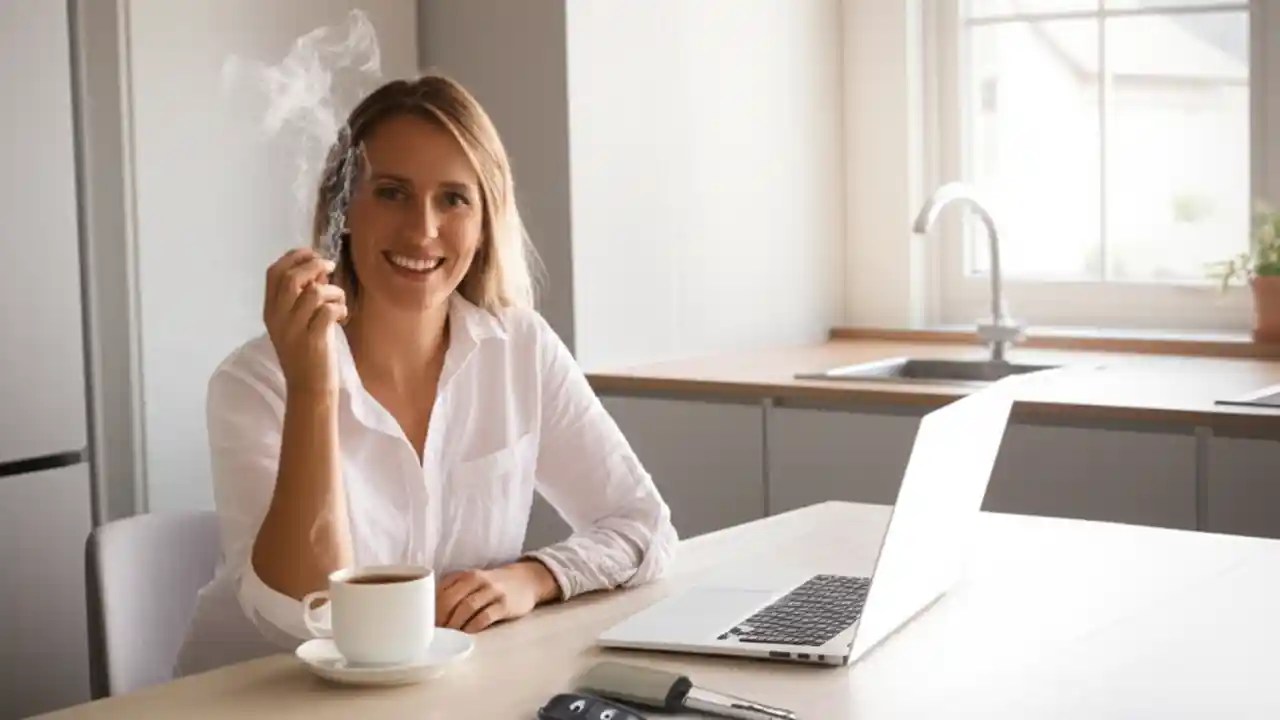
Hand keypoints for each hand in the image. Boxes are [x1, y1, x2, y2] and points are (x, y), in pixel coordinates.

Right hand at [262, 248, 347, 396]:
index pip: (274, 273)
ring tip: (338, 302)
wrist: (309, 389)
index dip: (293, 257)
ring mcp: (294, 329)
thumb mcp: (297, 323)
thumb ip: (303, 297)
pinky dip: (340, 308)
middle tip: (330, 267)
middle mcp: (278, 318)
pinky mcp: (313, 340)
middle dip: (314, 265)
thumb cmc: (307, 354)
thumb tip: (319, 269)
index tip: (312, 253)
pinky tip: (342, 317)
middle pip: (291, 277)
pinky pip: (328, 311)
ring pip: (314, 292)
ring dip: (333, 291)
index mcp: (270, 311)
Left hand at [436, 560, 559, 632]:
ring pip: (467, 607)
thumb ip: (455, 590)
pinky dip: (473, 627)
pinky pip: (485, 616)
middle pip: (452, 599)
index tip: (425, 623)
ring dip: (454, 624)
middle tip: (435, 633)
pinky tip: (467, 634)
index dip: (431, 608)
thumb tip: (431, 614)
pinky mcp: (504, 604)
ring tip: (448, 636)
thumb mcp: (473, 581)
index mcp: (466, 575)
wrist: (527, 580)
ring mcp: (492, 591)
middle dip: (440, 618)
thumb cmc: (493, 585)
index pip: (442, 590)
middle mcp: (477, 580)